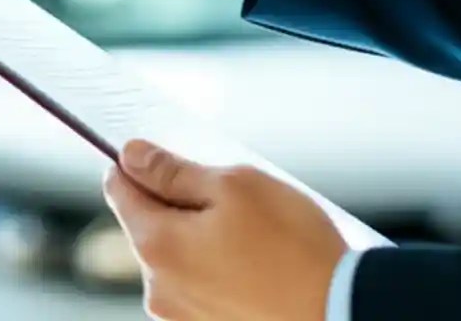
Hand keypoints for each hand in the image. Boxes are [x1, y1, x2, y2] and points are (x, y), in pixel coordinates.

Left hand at [103, 140, 346, 320]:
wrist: (342, 313)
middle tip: (232, 202)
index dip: (138, 166)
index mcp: (157, 245)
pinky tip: (257, 268)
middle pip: (148, 225)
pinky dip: (218, 271)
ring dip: (201, 240)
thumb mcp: (235, 187)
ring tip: (254, 241)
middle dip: (179, 205)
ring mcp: (179, 316)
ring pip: (176, 256)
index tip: (164, 158)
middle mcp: (157, 288)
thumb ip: (173, 171)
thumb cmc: (296, 252)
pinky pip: (198, 285)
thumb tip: (132, 156)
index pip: (118, 188)